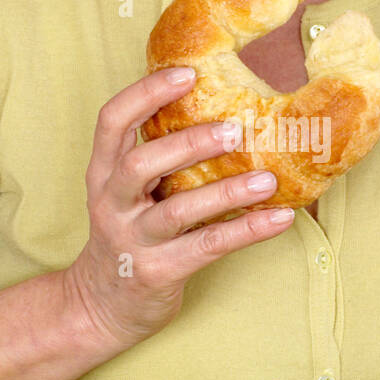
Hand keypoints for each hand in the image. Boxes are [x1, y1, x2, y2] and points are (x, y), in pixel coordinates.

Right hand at [64, 68, 295, 351]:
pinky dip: (247, 231)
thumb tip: (220, 108)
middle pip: (139, 164)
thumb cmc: (128, 234)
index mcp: (102, 173)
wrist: (99, 306)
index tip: (187, 73)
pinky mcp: (158, 272)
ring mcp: (133, 240)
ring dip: (226, 193)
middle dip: (188, 143)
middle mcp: (111, 203)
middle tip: (234, 129)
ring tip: (267, 179)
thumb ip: (156, 156)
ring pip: (178, 211)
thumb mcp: (126, 192)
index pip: (111, 122)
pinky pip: (208, 247)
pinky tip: (280, 219)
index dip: (146, 94)